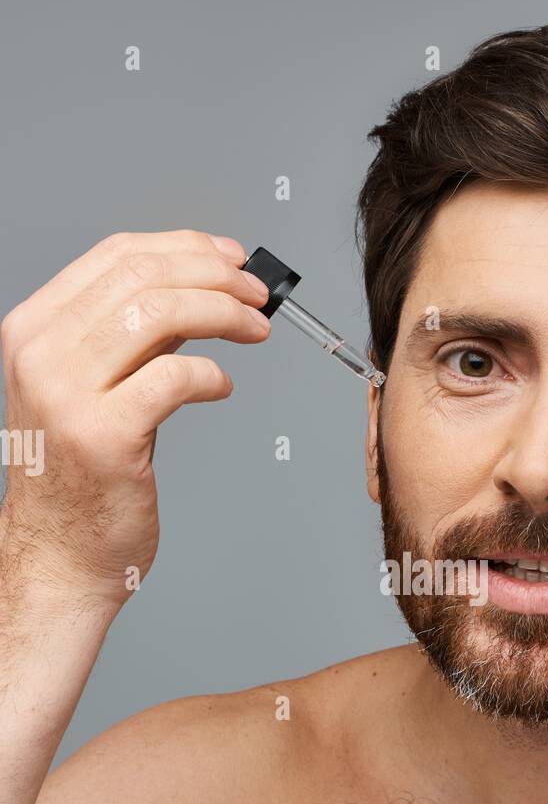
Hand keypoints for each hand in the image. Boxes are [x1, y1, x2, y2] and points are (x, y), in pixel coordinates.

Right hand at [0, 229, 270, 610]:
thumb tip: (198, 290)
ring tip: (256, 329)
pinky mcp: (104, 435)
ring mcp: (67, 394)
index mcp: (33, 329)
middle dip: (215, 275)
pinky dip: (212, 374)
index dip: (184, 247)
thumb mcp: (91, 387)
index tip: (230, 259)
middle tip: (258, 294)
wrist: (59, 556)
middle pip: (142, 275)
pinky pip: (175, 376)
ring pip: (160, 312)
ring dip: (224, 313)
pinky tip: (222, 386)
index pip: (115, 255)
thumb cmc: (81, 477)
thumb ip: (131, 337)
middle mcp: (41, 353)